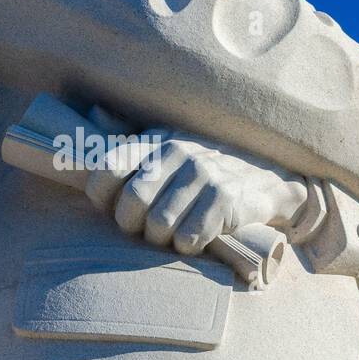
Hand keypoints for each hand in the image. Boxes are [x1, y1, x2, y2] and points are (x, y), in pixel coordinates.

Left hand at [85, 130, 307, 256]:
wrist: (264, 180)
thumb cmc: (202, 172)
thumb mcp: (167, 148)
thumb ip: (129, 140)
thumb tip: (93, 112)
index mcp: (155, 141)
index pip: (108, 167)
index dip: (101, 196)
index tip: (113, 207)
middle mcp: (177, 152)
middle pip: (132, 202)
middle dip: (132, 225)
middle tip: (144, 229)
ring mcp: (202, 174)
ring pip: (159, 225)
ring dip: (160, 240)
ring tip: (170, 235)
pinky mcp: (224, 198)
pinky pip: (188, 237)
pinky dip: (186, 246)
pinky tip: (194, 239)